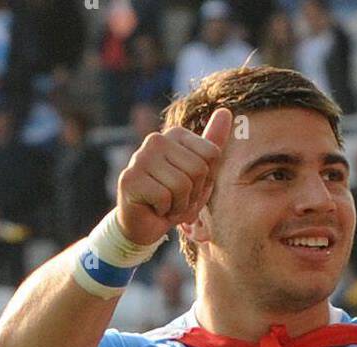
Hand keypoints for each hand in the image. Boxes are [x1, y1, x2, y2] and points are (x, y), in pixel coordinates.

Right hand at [116, 107, 233, 246]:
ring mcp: (140, 157)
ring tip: (166, 206)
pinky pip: (164, 198)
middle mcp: (156, 139)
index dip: (207, 180)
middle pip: (198, 170)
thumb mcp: (200, 174)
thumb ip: (213, 144)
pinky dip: (164, 211)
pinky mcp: (130, 178)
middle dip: (193, 195)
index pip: (212, 154)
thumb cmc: (174, 200)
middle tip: (176, 200)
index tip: (191, 187)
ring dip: (179, 206)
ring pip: (182, 185)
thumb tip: (226, 111)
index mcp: (175, 135)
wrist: (143, 226)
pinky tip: (153, 209)